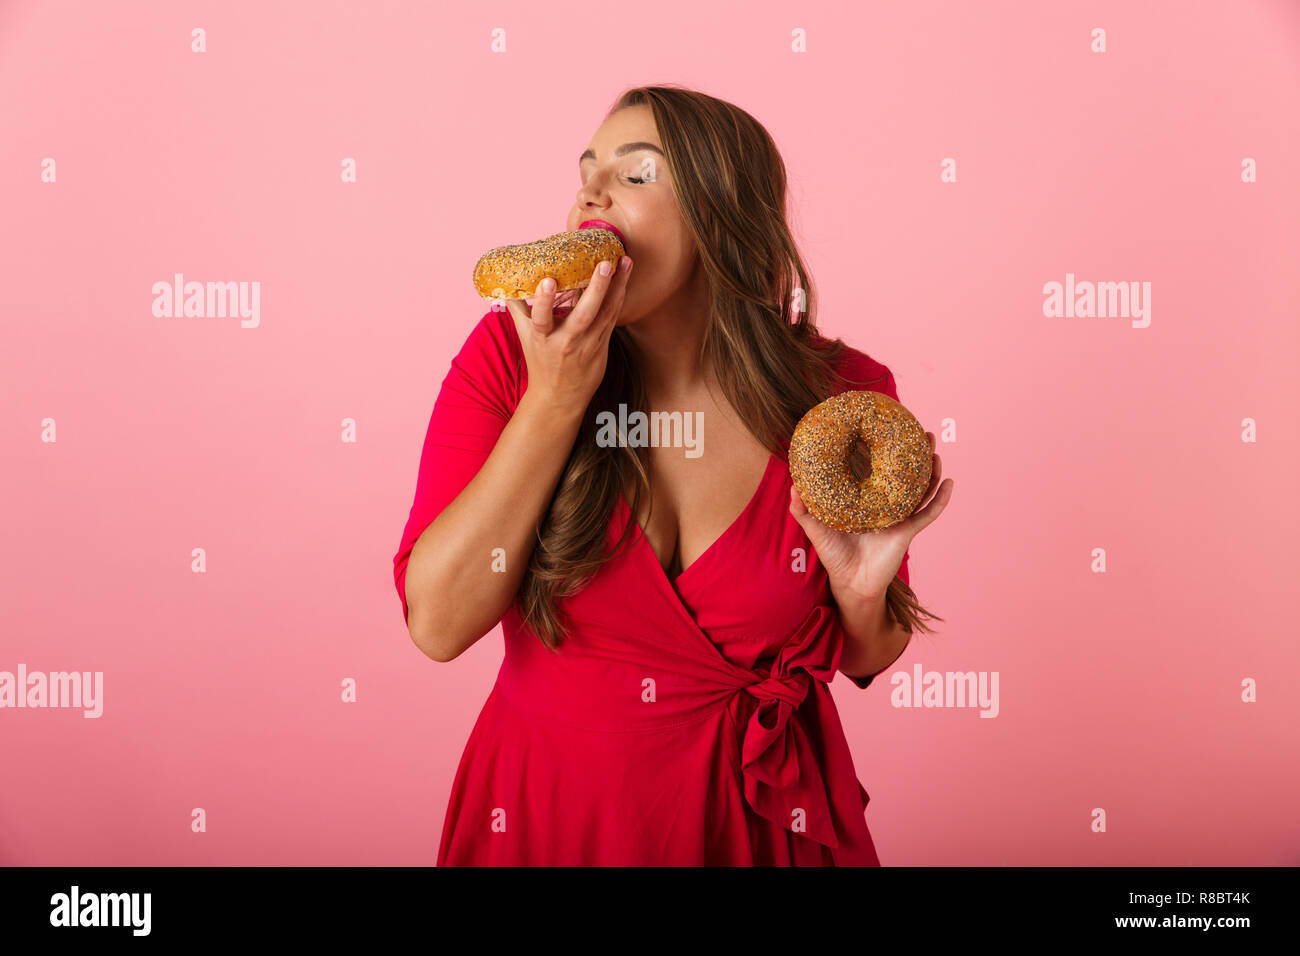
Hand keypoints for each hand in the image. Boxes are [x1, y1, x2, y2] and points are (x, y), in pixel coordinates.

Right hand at [504, 256, 632, 414]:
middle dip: (596, 288)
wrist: (559, 397)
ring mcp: (587, 344)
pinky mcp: (602, 345)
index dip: (544, 300)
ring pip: (606, 313)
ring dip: (618, 287)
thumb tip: (504, 282)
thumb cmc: (540, 361)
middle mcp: (566, 341)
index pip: (541, 318)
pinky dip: (619, 298)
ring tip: (626, 261)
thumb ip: (517, 307)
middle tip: (606, 263)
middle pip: (584, 314)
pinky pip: (613, 318)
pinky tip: (625, 279)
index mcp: (542, 338)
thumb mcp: (524, 336)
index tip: (547, 280)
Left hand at [788, 430, 952, 603]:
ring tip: (934, 449)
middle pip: (905, 474)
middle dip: (915, 453)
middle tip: (921, 431)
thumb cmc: (834, 555)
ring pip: (921, 488)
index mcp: (867, 499)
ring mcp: (899, 516)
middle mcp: (886, 504)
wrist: (850, 583)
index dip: (885, 450)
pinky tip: (949, 482)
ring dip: (930, 469)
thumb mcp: (816, 528)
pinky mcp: (908, 531)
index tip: (889, 428)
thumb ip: (803, 509)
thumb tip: (793, 487)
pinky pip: (928, 512)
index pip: (878, 469)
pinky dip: (940, 499)